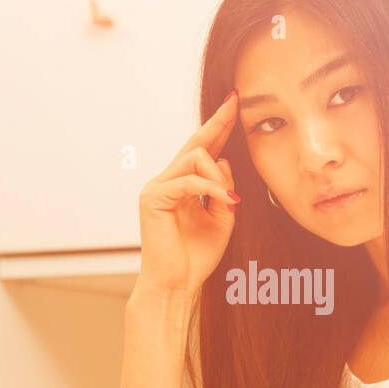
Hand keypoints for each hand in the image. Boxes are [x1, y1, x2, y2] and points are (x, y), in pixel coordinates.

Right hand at [136, 90, 240, 298]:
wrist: (177, 284)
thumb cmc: (196, 257)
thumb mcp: (222, 219)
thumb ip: (223, 190)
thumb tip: (223, 160)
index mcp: (183, 186)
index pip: (203, 150)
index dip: (220, 127)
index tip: (235, 104)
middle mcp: (167, 181)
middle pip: (196, 143)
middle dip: (218, 122)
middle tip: (235, 102)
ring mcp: (157, 187)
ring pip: (194, 158)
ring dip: (218, 177)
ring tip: (228, 201)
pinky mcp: (152, 198)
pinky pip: (187, 181)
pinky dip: (209, 188)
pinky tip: (224, 201)